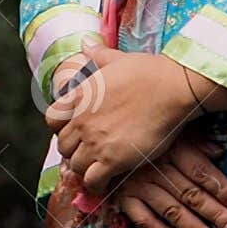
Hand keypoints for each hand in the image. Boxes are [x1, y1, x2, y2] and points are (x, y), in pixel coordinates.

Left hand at [47, 45, 198, 195]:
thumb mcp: (119, 59)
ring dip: (85, 167)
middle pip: (64, 146)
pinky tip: (106, 181)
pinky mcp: (112, 160)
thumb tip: (86, 43)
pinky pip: (92, 181)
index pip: (52, 119)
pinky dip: (96, 184)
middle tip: (92, 150)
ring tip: (99, 166)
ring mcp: (96, 141)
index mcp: (81, 96)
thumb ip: (99, 55)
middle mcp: (83, 120)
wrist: (173, 88)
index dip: (62, 126)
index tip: (77, 128)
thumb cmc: (150, 71)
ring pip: (75, 165)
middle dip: (75, 149)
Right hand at [115, 134, 226, 227]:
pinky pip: (145, 219)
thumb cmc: (147, 130)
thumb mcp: (174, 127)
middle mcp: (156, 168)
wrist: (105, 136)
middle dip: (214, 213)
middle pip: (190, 194)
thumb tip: (219, 152)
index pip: (200, 171)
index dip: (220, 187)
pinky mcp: (125, 198)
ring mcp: (139, 185)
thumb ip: (197, 140)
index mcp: (172, 148)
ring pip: (172, 210)